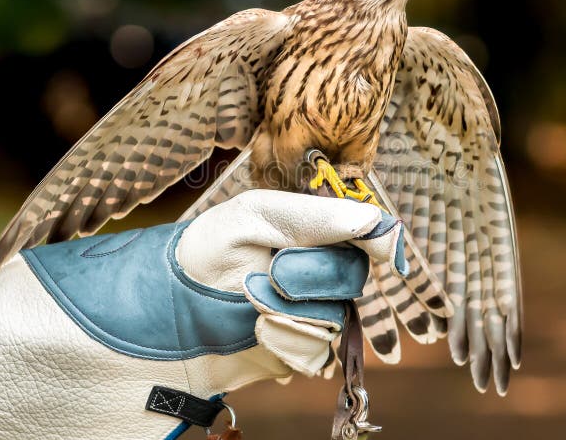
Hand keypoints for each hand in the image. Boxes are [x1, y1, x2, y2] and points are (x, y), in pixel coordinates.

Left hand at [176, 189, 406, 376]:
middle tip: (268, 270)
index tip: (383, 253)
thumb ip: (326, 218)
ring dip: (286, 310)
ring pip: (335, 316)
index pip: (368, 231)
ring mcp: (316, 311)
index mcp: (317, 230)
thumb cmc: (211, 251)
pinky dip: (281, 339)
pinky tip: (256, 327)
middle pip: (352, 275)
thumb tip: (391, 232)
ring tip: (250, 298)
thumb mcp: (262, 214)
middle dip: (307, 275)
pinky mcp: (304, 349)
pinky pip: (315, 349)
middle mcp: (324, 270)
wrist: (174, 310)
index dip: (379, 240)